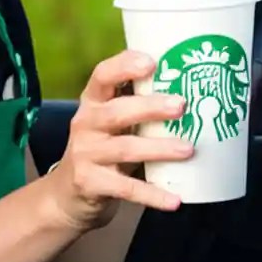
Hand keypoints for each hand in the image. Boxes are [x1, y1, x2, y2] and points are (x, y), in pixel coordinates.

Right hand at [41, 50, 193, 232]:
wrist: (68, 194)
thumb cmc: (103, 148)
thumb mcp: (111, 122)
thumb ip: (137, 106)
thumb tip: (193, 87)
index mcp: (92, 102)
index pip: (102, 76)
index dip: (124, 66)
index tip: (151, 62)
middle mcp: (85, 124)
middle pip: (116, 111)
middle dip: (149, 107)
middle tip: (181, 105)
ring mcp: (86, 154)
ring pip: (125, 149)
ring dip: (158, 148)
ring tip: (188, 149)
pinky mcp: (90, 183)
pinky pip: (126, 188)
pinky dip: (152, 195)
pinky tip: (175, 199)